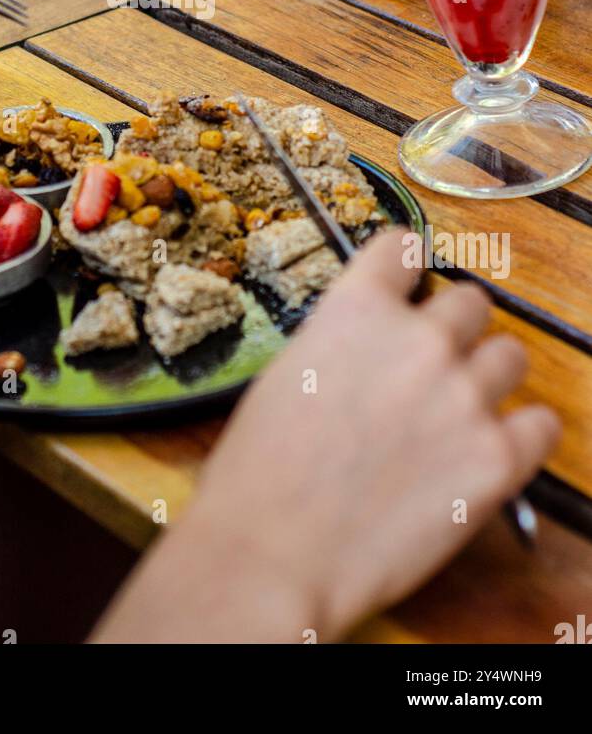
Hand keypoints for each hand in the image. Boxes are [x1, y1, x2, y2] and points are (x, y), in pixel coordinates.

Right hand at [94, 230, 558, 643]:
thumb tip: (368, 350)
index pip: (404, 247)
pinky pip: (540, 425)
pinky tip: (488, 452)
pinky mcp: (496, 458)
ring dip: (488, 376)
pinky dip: (520, 435)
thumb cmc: (259, 473)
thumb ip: (340, 344)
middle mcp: (419, 340)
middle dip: (452, 330)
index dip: (405, 267)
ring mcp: (464, 396)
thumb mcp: (286, 373)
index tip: (407, 285)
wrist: (272, 551)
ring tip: (459, 412)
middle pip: (470, 303)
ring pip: (511, 355)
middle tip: (431, 366)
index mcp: (357, 309)